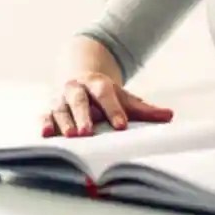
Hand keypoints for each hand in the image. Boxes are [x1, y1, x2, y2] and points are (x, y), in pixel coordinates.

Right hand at [40, 72, 173, 137]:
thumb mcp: (124, 98)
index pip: (105, 94)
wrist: (79, 77)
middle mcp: (77, 88)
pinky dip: (45, 123)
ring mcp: (61, 98)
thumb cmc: (105, 95)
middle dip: (84, 115)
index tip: (121, 126)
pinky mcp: (50, 109)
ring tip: (71, 136)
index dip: (113, 109)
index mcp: (97, 83)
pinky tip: (46, 133)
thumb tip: (170, 115)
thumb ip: (145, 109)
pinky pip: (45, 115)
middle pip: (79, 99)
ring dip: (65, 121)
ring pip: (61, 108)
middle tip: (88, 132)